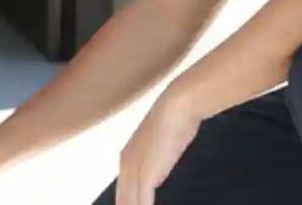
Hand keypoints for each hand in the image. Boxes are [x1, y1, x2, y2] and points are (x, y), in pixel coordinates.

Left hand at [116, 88, 202, 204]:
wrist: (178, 105)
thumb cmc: (177, 122)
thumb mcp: (163, 146)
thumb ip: (157, 163)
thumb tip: (156, 176)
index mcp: (127, 160)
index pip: (123, 196)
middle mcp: (125, 166)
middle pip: (122, 203)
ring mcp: (132, 170)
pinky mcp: (144, 174)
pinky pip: (140, 203)